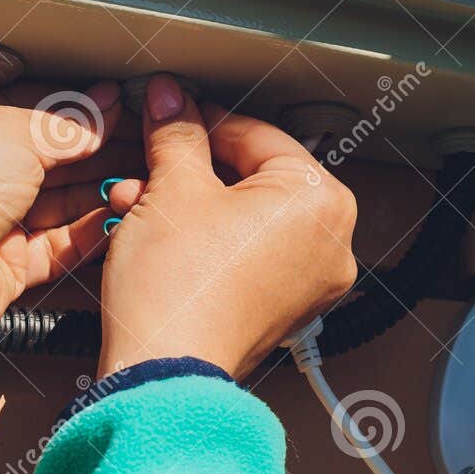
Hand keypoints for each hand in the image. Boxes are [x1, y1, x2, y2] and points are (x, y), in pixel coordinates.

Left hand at [0, 81, 127, 356]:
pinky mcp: (7, 264)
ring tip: (150, 174)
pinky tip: (126, 213)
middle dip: (101, 146)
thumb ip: (68, 124)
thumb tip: (105, 108)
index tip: (127, 101)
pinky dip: (95, 231)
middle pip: (52, 154)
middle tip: (151, 138)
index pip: (32, 105)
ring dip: (104, 188)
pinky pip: (61, 245)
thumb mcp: (12, 129)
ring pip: (62, 201)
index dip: (80, 104)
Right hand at [98, 75, 356, 379]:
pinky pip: (249, 255)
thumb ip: (178, 135)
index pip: (259, 135)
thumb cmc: (180, 289)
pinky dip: (209, 240)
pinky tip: (161, 234)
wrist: (164, 372)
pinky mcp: (285, 310)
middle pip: (256, 178)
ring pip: (247, 218)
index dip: (205, 120)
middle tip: (153, 160)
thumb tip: (173, 101)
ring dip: (192, 203)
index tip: (173, 114)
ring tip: (142, 201)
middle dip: (193, 169)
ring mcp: (312, 281)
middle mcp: (332, 243)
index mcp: (322, 200)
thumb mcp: (172, 189)